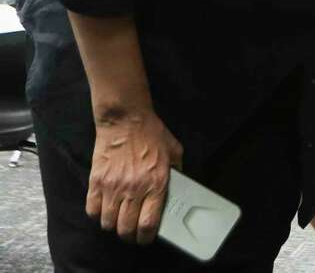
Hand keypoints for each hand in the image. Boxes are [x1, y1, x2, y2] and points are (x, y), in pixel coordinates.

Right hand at [87, 109, 182, 243]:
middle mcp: (134, 189)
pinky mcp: (96, 181)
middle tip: (132, 232)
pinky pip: (92, 210)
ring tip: (118, 220)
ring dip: (113, 225)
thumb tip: (178, 186)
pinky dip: (97, 214)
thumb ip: (177, 171)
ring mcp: (113, 186)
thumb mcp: (174, 151)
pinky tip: (104, 209)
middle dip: (129, 236)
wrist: (126, 119)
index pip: (148, 224)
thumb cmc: (152, 133)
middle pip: (125, 228)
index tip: (146, 238)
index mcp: (156, 184)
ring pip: (107, 222)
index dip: (146, 237)